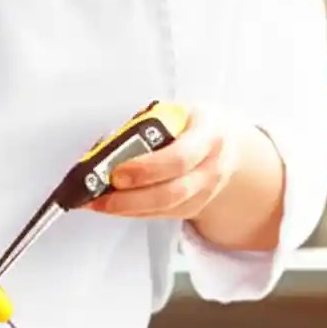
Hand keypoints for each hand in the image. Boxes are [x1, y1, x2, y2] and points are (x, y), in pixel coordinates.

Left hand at [88, 105, 235, 219]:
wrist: (227, 146)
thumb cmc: (195, 125)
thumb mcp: (177, 112)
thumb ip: (145, 125)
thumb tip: (105, 145)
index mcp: (207, 134)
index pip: (180, 158)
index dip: (147, 169)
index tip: (117, 172)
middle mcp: (211, 167)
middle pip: (173, 192)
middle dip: (133, 198)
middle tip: (103, 196)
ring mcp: (205, 192)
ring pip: (166, 209)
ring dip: (128, 208)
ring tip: (99, 203)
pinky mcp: (194, 208)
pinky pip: (162, 215)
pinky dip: (134, 212)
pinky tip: (114, 207)